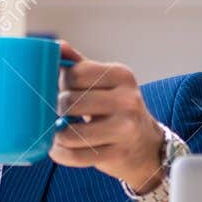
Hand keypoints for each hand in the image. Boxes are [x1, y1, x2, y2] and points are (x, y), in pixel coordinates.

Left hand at [50, 43, 165, 193]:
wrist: (146, 145)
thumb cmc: (118, 110)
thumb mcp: (106, 83)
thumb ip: (81, 65)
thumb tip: (55, 46)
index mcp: (122, 75)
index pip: (75, 73)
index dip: (60, 83)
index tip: (61, 91)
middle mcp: (127, 100)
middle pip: (69, 102)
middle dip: (56, 110)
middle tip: (58, 114)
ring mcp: (124, 128)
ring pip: (69, 132)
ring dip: (56, 135)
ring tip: (56, 133)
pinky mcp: (117, 154)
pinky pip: (75, 155)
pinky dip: (60, 154)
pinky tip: (58, 149)